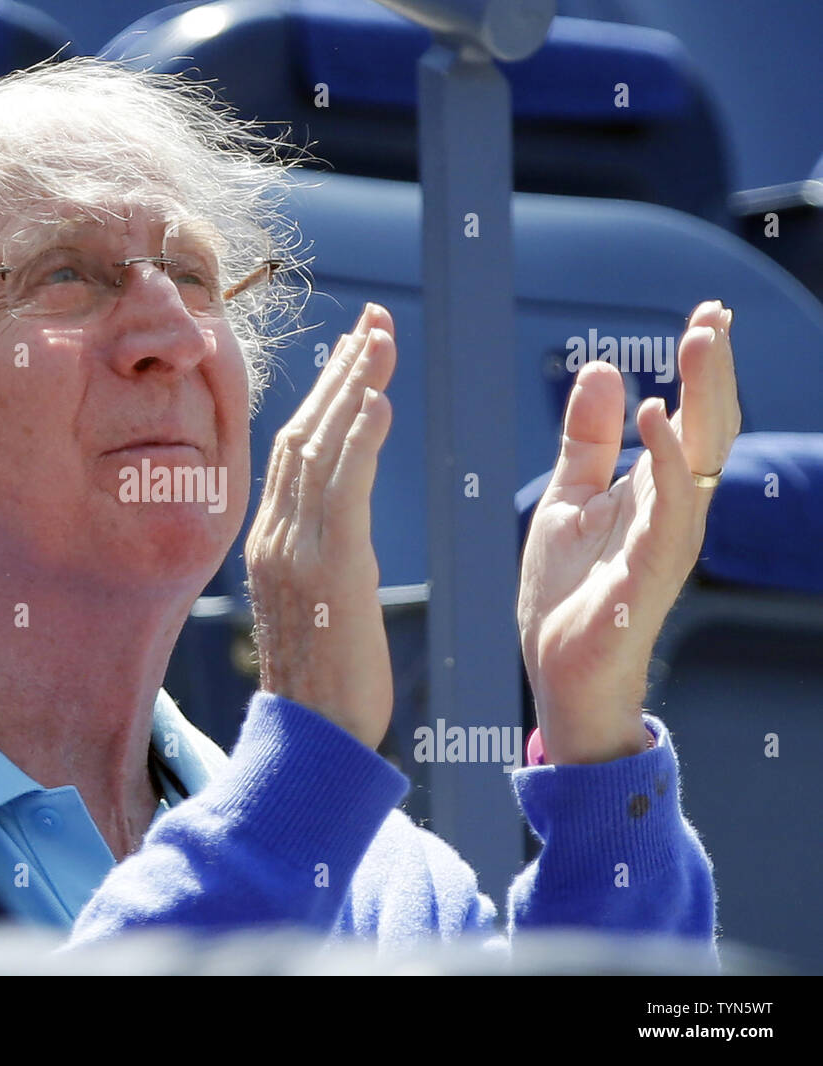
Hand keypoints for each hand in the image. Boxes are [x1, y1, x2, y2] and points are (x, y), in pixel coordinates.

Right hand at [245, 303, 397, 749]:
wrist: (311, 739)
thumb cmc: (322, 683)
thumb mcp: (308, 607)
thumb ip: (312, 555)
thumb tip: (328, 524)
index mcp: (270, 542)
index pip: (295, 452)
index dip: (324, 397)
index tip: (353, 352)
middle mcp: (274, 536)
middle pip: (303, 435)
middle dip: (339, 373)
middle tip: (371, 323)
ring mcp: (295, 550)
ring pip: (319, 449)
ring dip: (351, 388)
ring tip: (380, 339)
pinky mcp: (327, 569)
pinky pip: (342, 489)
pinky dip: (358, 439)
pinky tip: (379, 400)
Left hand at [518, 300, 741, 763]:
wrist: (558, 671)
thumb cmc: (569, 593)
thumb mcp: (567, 499)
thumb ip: (587, 441)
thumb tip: (603, 371)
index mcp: (653, 494)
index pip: (689, 421)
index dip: (701, 371)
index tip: (705, 316)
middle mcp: (671, 513)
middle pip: (706, 431)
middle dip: (712, 372)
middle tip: (713, 316)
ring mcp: (666, 542)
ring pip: (698, 460)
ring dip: (702, 399)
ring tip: (700, 343)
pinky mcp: (648, 573)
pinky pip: (668, 509)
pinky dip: (665, 461)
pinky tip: (658, 418)